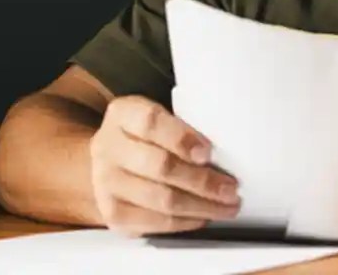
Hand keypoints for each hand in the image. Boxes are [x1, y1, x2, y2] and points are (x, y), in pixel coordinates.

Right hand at [89, 95, 239, 235]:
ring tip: (226, 206)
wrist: (107, 162)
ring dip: (201, 206)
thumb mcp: (158, 118)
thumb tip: (224, 150)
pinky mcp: (112, 213)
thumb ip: (183, 127)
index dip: (181, 138)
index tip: (209, 152)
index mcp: (123, 114)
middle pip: (160, 166)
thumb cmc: (144, 138)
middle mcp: (108, 147)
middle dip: (203, 180)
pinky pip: (154, 222)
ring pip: (161, 199)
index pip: (150, 122)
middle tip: (231, 188)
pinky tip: (203, 217)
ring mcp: (105, 183)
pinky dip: (184, 222)